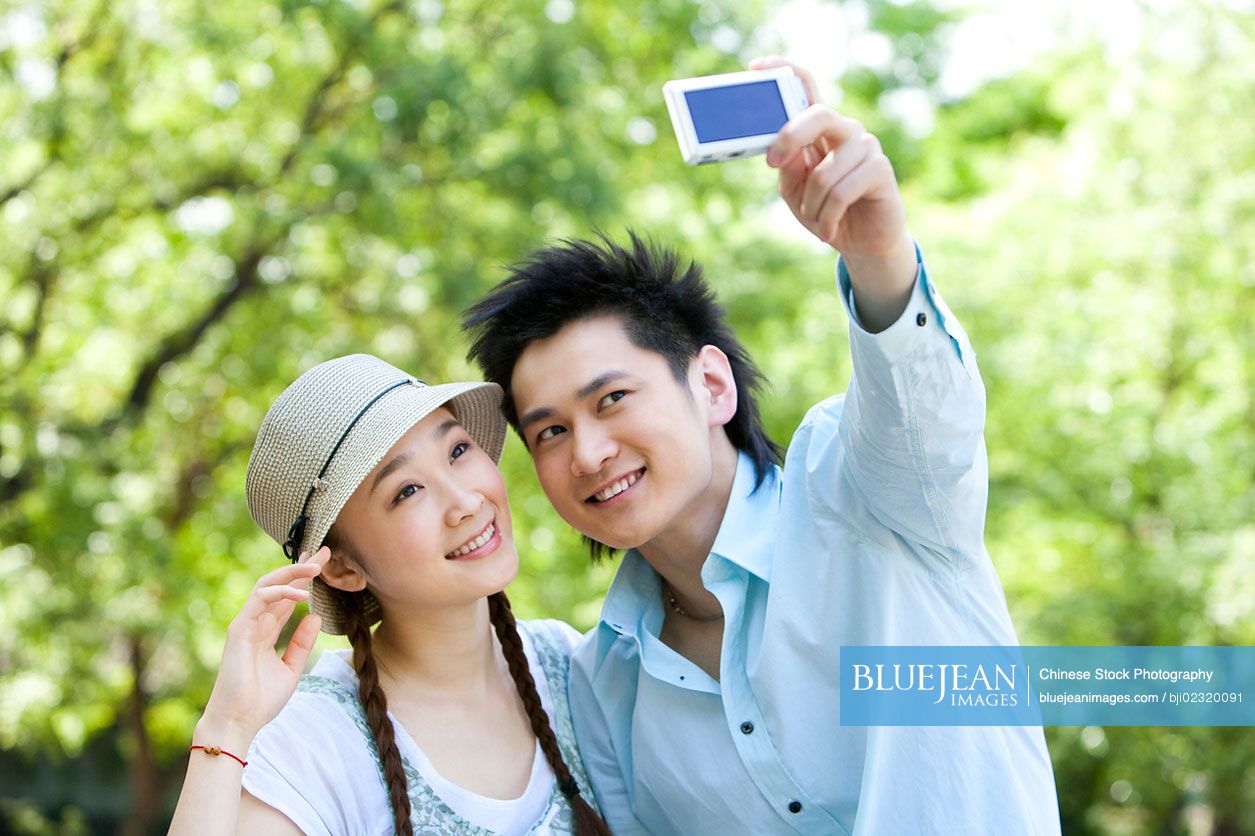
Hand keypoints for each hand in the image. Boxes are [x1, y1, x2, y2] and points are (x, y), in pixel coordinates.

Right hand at [196, 547, 329, 747]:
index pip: (287, 598)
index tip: (324, 563)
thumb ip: (301, 642)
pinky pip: (259, 600)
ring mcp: (246, 623)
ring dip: (292, 573)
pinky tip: (302, 594)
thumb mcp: (292, 668)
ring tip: (317, 566)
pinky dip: (280, 593)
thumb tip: (316, 616)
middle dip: (301, 567)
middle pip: (280, 586)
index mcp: (267, 632)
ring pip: (267, 586)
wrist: (240, 721)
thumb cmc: (261, 700)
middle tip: (324, 552)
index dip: (304, 580)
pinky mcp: (239, 629)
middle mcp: (256, 623)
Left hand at [752, 56, 909, 261]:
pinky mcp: (880, 169)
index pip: (806, 88)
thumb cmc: (826, 211)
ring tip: (816, 220)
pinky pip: (842, 192)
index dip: (784, 70)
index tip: (757, 66)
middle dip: (790, 136)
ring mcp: (866, 147)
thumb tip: (783, 150)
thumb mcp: (795, 191)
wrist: (862, 243)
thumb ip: (788, 167)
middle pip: (819, 113)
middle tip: (772, 162)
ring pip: (824, 171)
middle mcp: (845, 130)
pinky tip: (829, 230)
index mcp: (820, 130)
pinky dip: (828, 217)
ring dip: (811, 204)